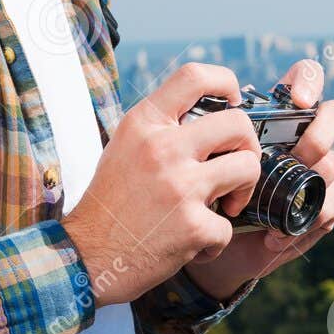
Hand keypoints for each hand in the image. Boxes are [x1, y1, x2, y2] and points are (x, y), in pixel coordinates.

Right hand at [62, 63, 261, 306]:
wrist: (84, 257)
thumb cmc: (109, 202)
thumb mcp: (126, 146)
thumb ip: (162, 127)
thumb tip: (211, 115)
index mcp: (144, 123)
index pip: (194, 76)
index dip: (226, 81)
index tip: (234, 101)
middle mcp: (163, 148)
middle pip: (237, 123)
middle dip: (249, 145)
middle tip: (238, 164)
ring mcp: (180, 186)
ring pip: (247, 168)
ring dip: (243, 189)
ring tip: (226, 204)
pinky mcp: (192, 225)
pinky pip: (228, 226)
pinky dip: (214, 240)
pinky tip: (193, 244)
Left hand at [184, 59, 333, 299]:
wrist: (209, 247)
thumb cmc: (200, 191)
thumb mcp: (195, 158)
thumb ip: (200, 136)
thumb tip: (193, 122)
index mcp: (274, 116)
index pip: (304, 78)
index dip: (309, 80)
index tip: (298, 100)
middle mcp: (300, 138)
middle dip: (323, 132)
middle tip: (299, 154)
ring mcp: (313, 171)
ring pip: (332, 162)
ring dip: (311, 180)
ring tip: (279, 203)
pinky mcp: (319, 206)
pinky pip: (332, 203)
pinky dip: (305, 220)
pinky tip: (274, 235)